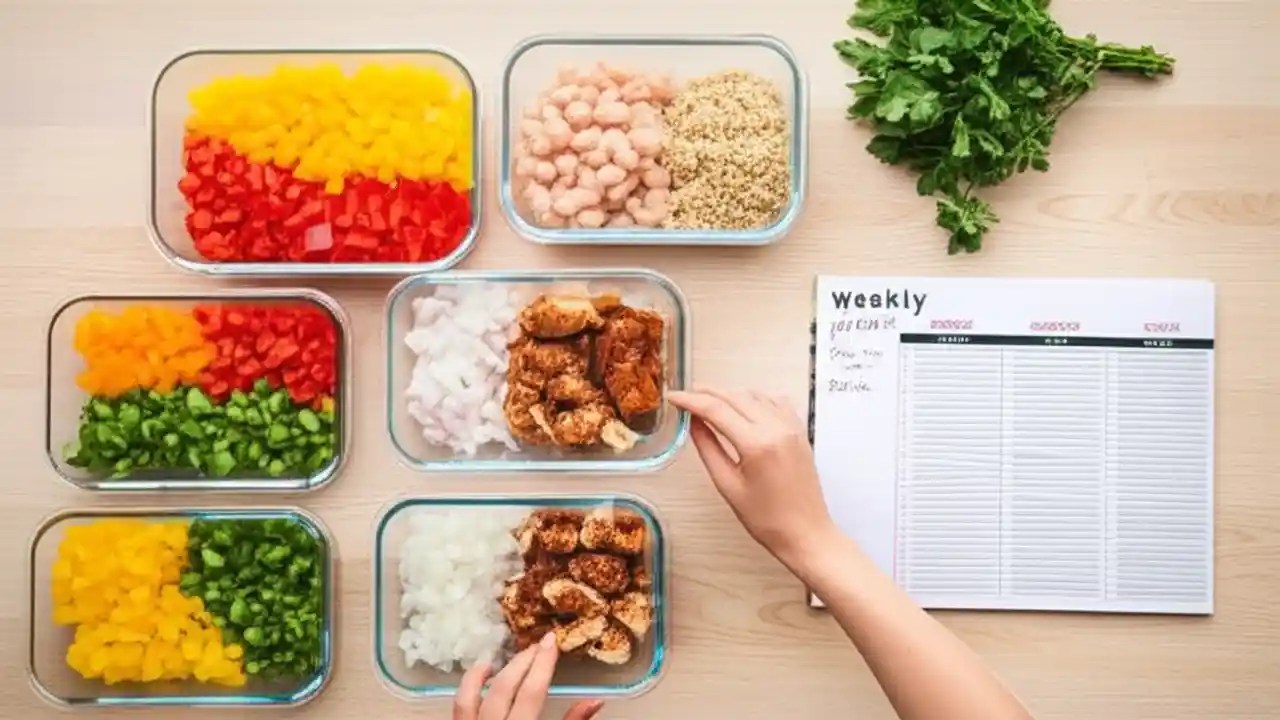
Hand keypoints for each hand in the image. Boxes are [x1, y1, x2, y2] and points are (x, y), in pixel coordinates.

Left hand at [454, 632, 602, 719]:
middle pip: (504, 688)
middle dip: (522, 663)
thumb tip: (595, 701)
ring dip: (485, 673)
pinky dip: (467, 688)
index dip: (542, 665)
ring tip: (502, 659)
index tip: (552, 641)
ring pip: (470, 696)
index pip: (531, 693)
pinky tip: (479, 677)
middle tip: (539, 645)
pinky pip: (457, 708)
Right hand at [668, 389, 837, 564]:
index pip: (716, 410)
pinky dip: (755, 398)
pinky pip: (776, 401)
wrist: (806, 533)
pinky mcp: (800, 431)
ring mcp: (791, 427)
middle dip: (707, 393)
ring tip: (708, 400)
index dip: (690, 400)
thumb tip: (693, 423)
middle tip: (686, 397)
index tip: (673, 398)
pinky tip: (743, 404)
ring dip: (729, 394)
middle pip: (734, 396)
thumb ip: (708, 448)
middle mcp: (777, 428)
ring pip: (755, 395)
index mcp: (757, 444)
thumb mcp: (728, 485)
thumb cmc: (767, 519)